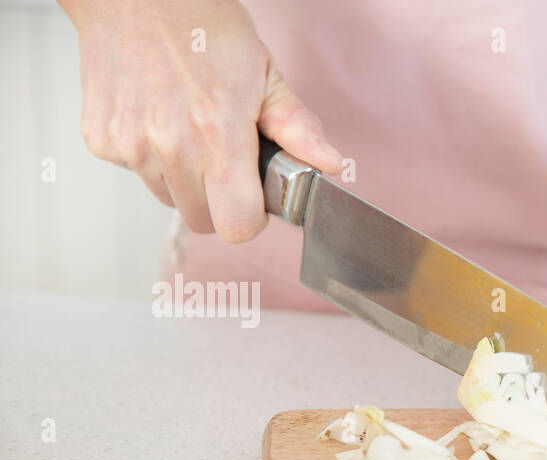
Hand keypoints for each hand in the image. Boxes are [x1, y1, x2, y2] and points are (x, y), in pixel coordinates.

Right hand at [63, 0, 342, 241]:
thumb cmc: (203, 29)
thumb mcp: (266, 76)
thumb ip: (298, 129)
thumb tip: (329, 165)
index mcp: (218, 136)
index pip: (237, 226)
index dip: (251, 216)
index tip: (253, 194)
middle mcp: (170, 146)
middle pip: (203, 220)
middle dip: (219, 200)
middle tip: (223, 157)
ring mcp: (130, 145)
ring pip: (169, 199)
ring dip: (184, 179)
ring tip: (189, 131)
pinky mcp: (101, 140)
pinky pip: (136, 174)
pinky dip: (150, 157)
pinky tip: (157, 118)